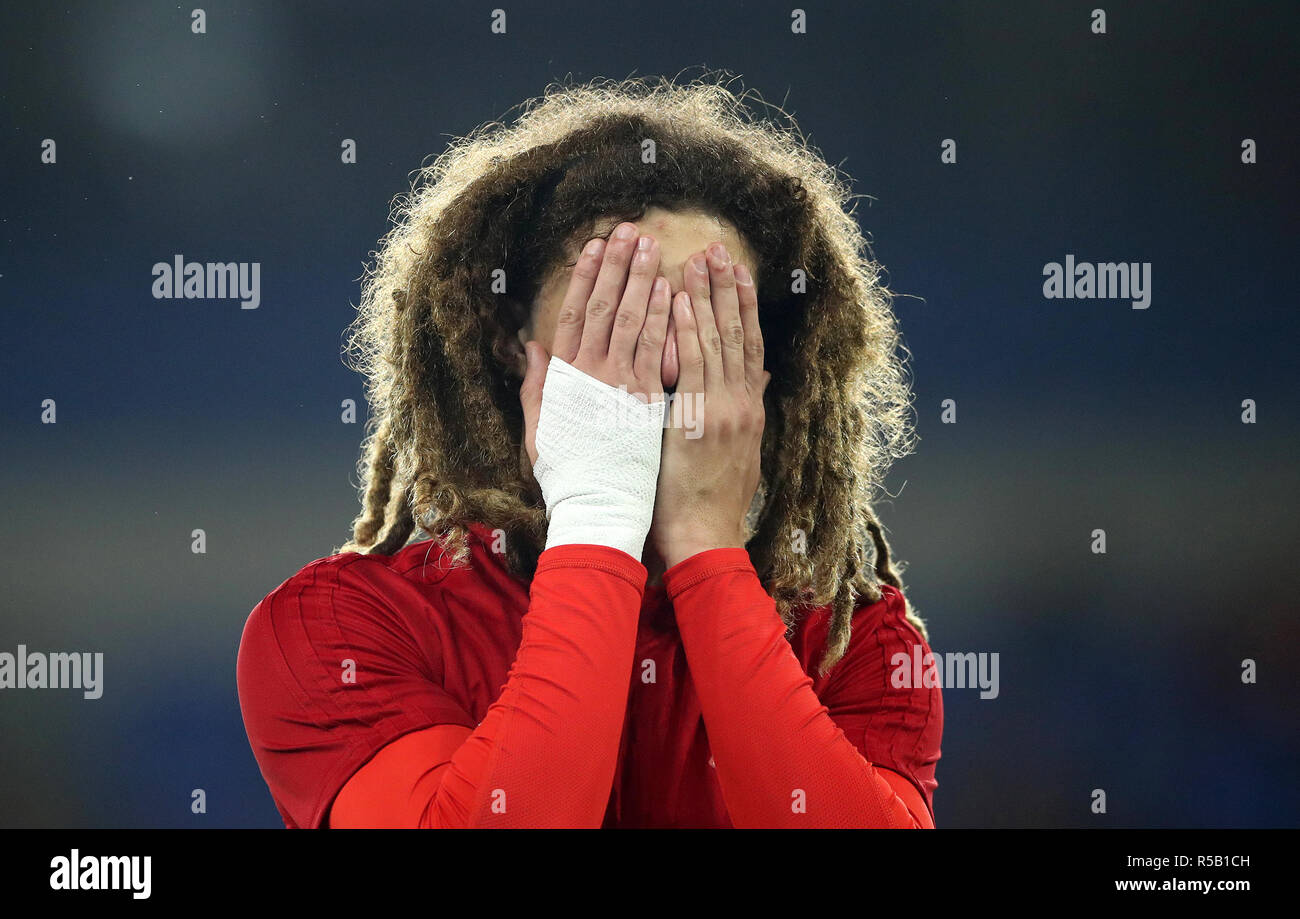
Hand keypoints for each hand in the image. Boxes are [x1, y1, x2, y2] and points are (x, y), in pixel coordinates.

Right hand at [520, 224, 671, 464]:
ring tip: (650, 246)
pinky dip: (660, 317)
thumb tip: (534, 346)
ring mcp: (619, 383)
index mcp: (564, 376)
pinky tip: (668, 289)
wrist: (595, 503)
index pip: (573, 313)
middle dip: (616, 265)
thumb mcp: (539, 427)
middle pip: (602, 307)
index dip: (584, 277)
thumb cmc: (568, 470)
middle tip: (628, 230)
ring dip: (641, 279)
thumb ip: (538, 384)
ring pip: (630, 320)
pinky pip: (654, 348)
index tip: (594, 246)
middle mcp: (590, 372)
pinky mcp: (645, 397)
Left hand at [650, 243, 769, 568]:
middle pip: (739, 333)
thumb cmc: (712, 503)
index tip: (738, 271)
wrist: (706, 538)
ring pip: (718, 340)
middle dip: (728, 287)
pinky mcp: (699, 418)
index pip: (750, 346)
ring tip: (700, 258)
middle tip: (718, 248)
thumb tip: (757, 380)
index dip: (745, 306)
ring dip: (707, 296)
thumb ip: (747, 413)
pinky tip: (677, 299)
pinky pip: (692, 364)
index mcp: (749, 410)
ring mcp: (724, 409)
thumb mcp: (742, 454)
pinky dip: (686, 329)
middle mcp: (742, 403)